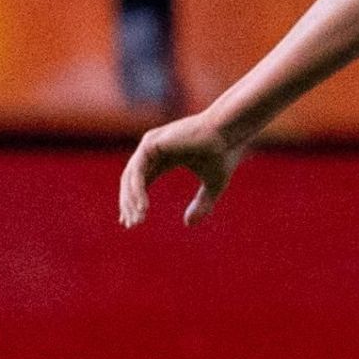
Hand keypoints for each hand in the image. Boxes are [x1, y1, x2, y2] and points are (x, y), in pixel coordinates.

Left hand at [118, 113, 243, 228]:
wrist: (229, 133)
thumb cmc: (224, 153)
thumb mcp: (213, 185)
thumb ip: (202, 204)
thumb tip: (188, 224)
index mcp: (165, 156)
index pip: (142, 180)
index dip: (135, 201)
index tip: (132, 221)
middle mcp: (154, 149)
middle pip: (131, 180)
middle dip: (129, 204)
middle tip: (131, 225)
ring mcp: (150, 144)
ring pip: (130, 176)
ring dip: (130, 200)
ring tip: (136, 220)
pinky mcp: (151, 143)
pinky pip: (136, 171)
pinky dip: (136, 190)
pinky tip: (142, 207)